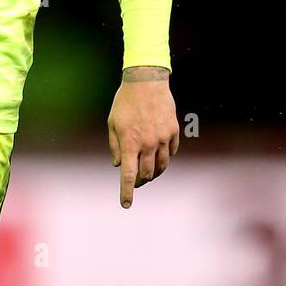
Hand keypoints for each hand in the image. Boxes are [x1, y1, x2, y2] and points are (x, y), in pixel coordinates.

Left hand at [107, 66, 178, 208]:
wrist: (146, 81)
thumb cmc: (125, 102)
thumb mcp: (113, 123)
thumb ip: (115, 146)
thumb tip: (117, 165)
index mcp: (129, 143)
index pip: (128, 175)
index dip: (127, 192)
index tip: (126, 204)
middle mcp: (147, 144)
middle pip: (147, 174)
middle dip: (141, 181)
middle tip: (136, 181)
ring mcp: (162, 138)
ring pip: (162, 165)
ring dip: (155, 173)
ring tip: (148, 173)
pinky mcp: (173, 131)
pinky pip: (171, 152)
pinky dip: (165, 157)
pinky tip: (159, 156)